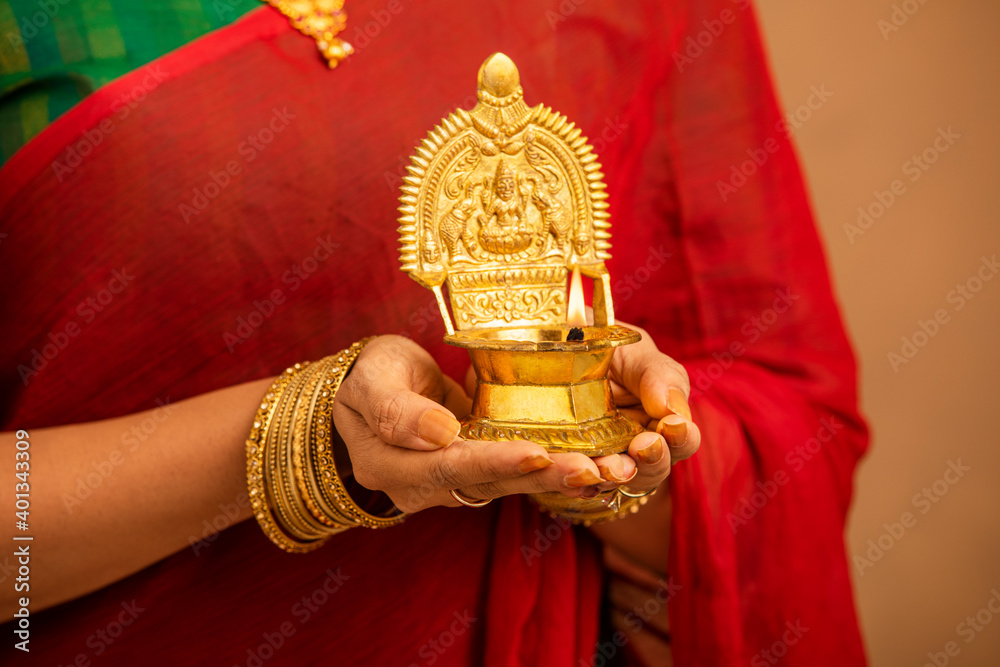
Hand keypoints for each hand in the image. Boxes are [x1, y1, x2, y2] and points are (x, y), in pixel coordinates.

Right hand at [333, 336, 650, 511]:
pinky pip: (513, 475)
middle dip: (541, 479)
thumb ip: (394, 408)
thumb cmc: (366, 376)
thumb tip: (439, 434)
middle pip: (487, 484)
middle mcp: (423, 487)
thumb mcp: (371, 379)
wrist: (367, 389)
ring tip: (603, 472)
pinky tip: (592, 466)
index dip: (493, 462)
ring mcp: (449, 484)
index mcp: (390, 465)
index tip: (535, 454)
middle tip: (591, 471)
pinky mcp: (474, 473)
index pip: (448, 466)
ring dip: (555, 480)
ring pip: (506, 484)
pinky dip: (550, 471)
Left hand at [585, 321, 700, 497]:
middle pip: (655, 469)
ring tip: (610, 465)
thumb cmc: (609, 348)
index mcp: (662, 421)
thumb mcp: (637, 353)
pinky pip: (575, 478)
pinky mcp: (569, 462)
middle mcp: (637, 446)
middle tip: (644, 446)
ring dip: (617, 474)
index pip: (681, 440)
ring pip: (617, 479)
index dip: (681, 438)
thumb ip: (660, 376)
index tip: (674, 426)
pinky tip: (577, 471)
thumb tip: (673, 409)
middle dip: (652, 461)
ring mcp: (604, 457)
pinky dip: (578, 478)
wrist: (560, 344)